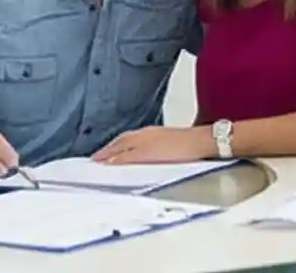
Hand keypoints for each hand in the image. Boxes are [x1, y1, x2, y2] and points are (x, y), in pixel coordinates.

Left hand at [91, 126, 213, 164]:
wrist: (200, 140)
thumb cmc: (190, 143)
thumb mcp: (169, 142)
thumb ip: (157, 146)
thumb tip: (151, 155)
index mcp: (150, 132)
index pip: (127, 138)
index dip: (115, 145)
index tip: (106, 151)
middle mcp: (145, 134)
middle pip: (121, 141)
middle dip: (107, 149)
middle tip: (96, 157)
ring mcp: (146, 142)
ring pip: (121, 146)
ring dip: (108, 153)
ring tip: (97, 160)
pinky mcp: (149, 151)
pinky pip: (128, 156)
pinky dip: (117, 159)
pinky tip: (109, 163)